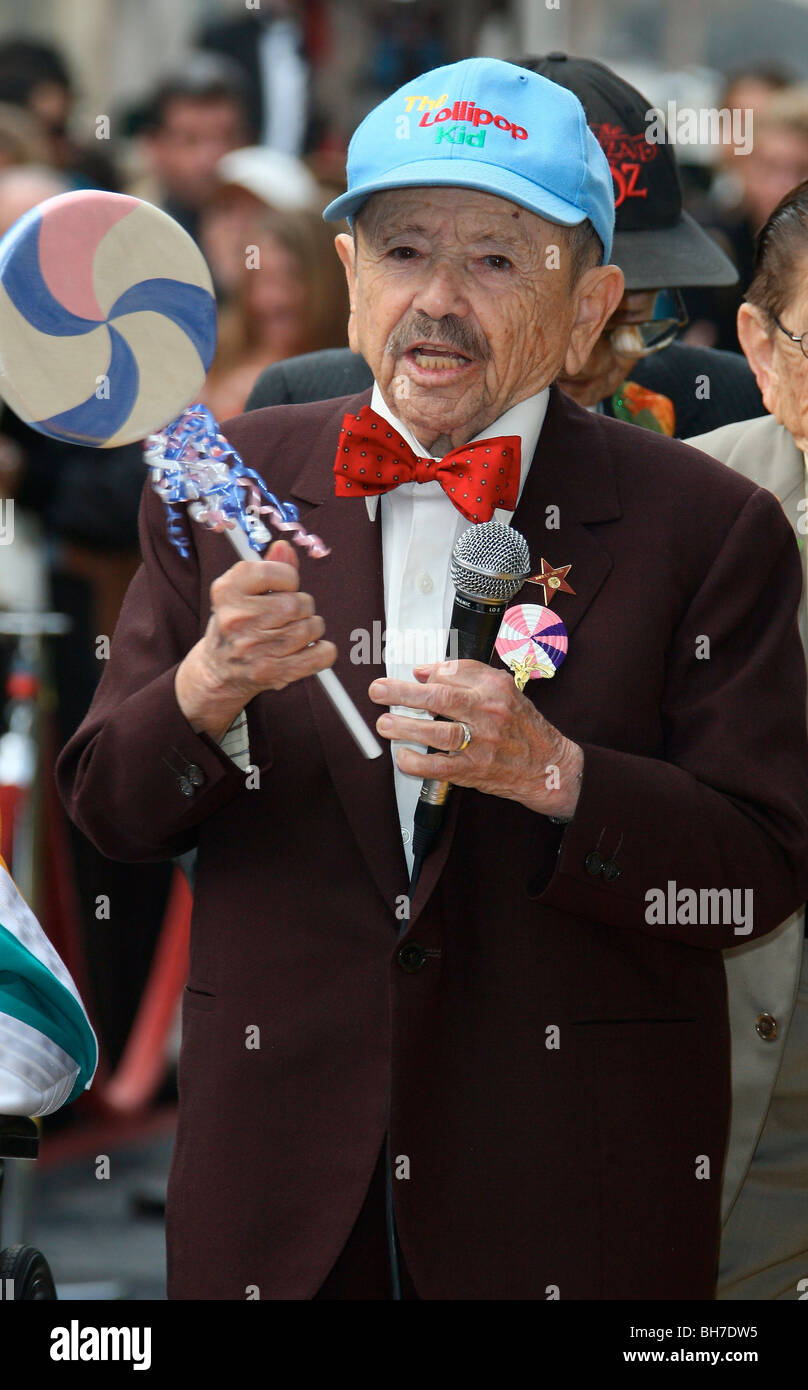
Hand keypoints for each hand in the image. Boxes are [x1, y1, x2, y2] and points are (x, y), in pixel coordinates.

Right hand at [175, 539, 335, 739]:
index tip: (281, 589)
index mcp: (227, 591)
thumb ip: (268, 567)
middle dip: (301, 607)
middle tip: (286, 616)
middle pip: (300, 603)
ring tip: (292, 633)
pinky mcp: (273, 673)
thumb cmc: (236, 624)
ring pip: (312, 627)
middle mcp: (238, 619)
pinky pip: (321, 654)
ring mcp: (254, 649)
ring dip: (310, 629)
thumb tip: (285, 548)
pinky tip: (309, 650)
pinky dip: (324, 651)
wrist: (217, 671)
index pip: (283, 574)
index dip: (289, 580)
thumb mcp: (241, 591)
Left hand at [369, 659, 582, 817]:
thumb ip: (465, 675)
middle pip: (440, 697)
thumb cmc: (522, 726)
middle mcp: (489, 712)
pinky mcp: (475, 769)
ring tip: (385, 724)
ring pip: (437, 732)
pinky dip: (417, 763)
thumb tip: (424, 671)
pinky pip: (439, 766)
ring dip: (406, 727)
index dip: (426, 675)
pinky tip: (403, 757)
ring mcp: (482, 743)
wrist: (547, 766)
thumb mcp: (502, 690)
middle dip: (403, 693)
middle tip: (379, 691)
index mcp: (495, 688)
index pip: (451, 673)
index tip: (410, 678)